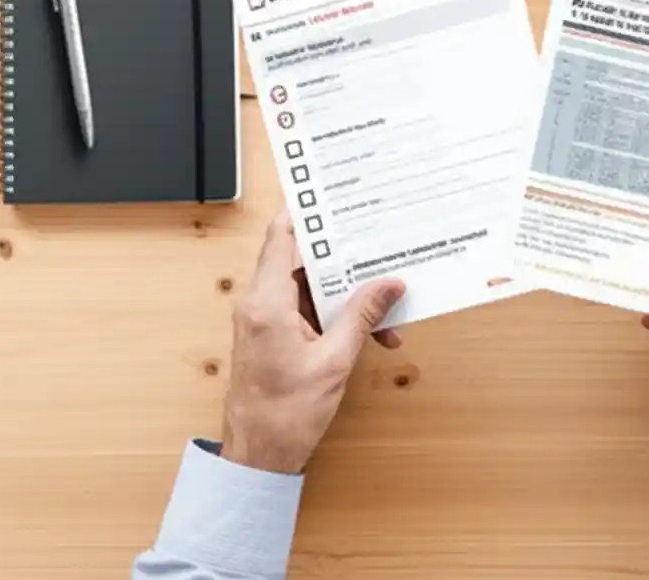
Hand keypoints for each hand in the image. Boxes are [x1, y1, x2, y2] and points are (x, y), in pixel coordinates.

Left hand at [221, 212, 405, 473]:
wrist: (259, 455)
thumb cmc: (285, 414)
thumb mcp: (335, 360)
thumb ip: (362, 316)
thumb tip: (389, 284)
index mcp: (267, 303)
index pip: (281, 238)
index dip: (304, 211)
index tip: (328, 193)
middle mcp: (259, 304)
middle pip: (303, 260)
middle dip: (345, 260)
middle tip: (378, 249)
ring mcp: (265, 319)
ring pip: (311, 288)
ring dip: (348, 297)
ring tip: (384, 311)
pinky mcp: (273, 334)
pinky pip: (308, 310)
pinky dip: (337, 317)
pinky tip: (369, 332)